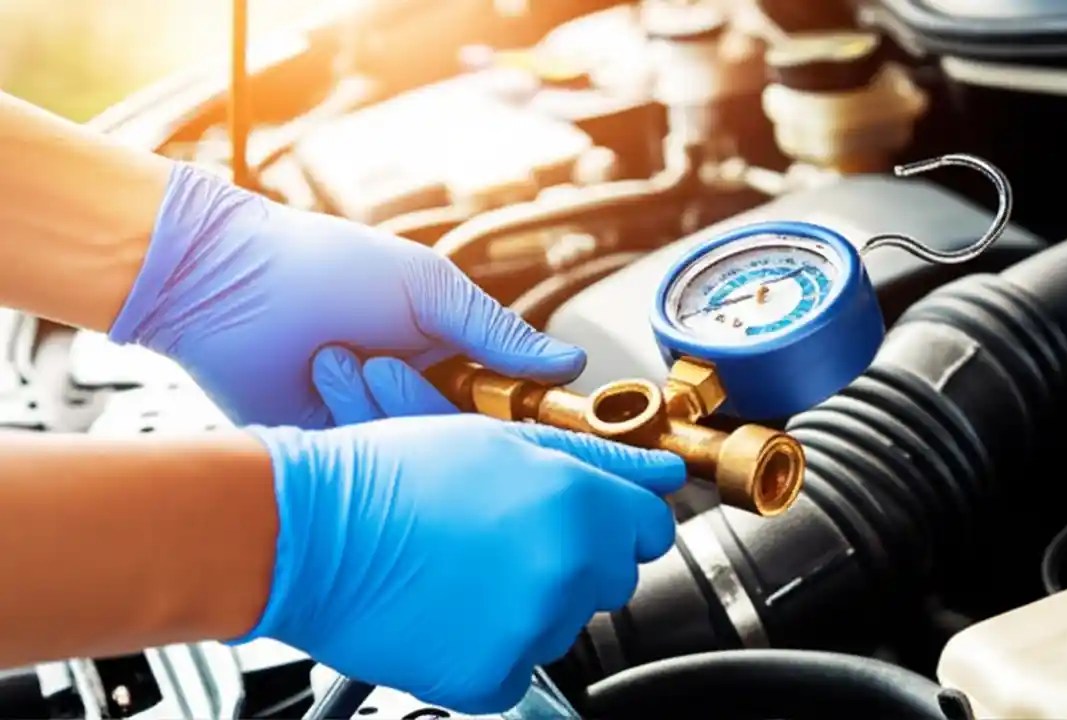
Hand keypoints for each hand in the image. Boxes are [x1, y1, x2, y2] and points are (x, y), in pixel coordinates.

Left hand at [108, 164, 582, 427]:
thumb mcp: (428, 290)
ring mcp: (375, 432)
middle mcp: (417, 400)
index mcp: (450, 359)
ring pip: (416, 458)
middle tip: (385, 364)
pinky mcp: (332, 458)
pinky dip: (349, 430)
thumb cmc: (323, 267)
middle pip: (464, 443)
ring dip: (375, 408)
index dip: (518, 417)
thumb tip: (573, 364)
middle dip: (426, 408)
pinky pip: (369, 470)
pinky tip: (319, 379)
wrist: (223, 285)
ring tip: (332, 356)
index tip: (526, 418)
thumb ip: (498, 333)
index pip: (507, 407)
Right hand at [242, 415, 684, 713]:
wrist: (306, 531)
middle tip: (503, 538)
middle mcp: (566, 569)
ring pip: (563, 624)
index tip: (588, 521)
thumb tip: (663, 475)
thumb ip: (596, 463)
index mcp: (578, 505)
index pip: (651, 531)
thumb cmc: (392, 475)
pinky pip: (518, 668)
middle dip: (573, 561)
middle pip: (610, 579)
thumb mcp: (499, 442)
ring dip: (529, 603)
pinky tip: (449, 609)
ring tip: (464, 568)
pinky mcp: (491, 678)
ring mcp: (532, 630)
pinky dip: (490, 648)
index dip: (617, 522)